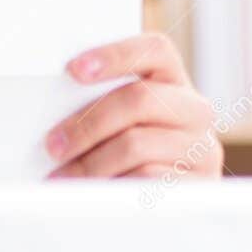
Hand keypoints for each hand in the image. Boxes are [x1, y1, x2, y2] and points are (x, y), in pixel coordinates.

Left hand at [43, 34, 224, 181]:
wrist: (167, 200)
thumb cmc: (128, 153)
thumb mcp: (118, 122)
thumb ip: (98, 105)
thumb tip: (52, 112)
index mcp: (172, 81)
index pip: (154, 50)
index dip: (115, 55)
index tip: (73, 69)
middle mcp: (193, 109)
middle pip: (138, 100)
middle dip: (87, 124)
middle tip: (54, 145)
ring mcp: (200, 147)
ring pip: (137, 145)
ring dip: (91, 163)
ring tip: (64, 177)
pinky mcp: (199, 184)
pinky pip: (147, 180)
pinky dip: (113, 186)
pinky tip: (96, 192)